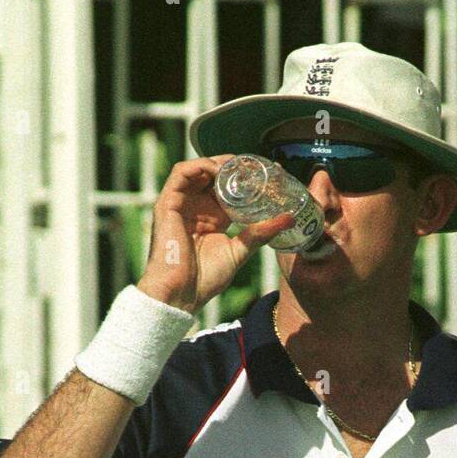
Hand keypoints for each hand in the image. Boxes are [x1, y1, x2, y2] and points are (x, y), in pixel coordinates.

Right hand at [137, 156, 295, 312]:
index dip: (246, 177)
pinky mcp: (167, 203)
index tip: (271, 172)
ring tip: (236, 165)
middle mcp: (196, 207)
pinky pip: (180, 172)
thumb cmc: (205, 279)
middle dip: (233, 165)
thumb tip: (289, 219)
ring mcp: (181, 204)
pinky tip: (217, 170)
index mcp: (212, 217)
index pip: (229, 188)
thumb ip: (260, 234)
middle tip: (255, 164)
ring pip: (197, 169)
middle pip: (213, 174)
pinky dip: (199, 166)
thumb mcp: (239, 252)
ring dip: (217, 162)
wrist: (180, 295)